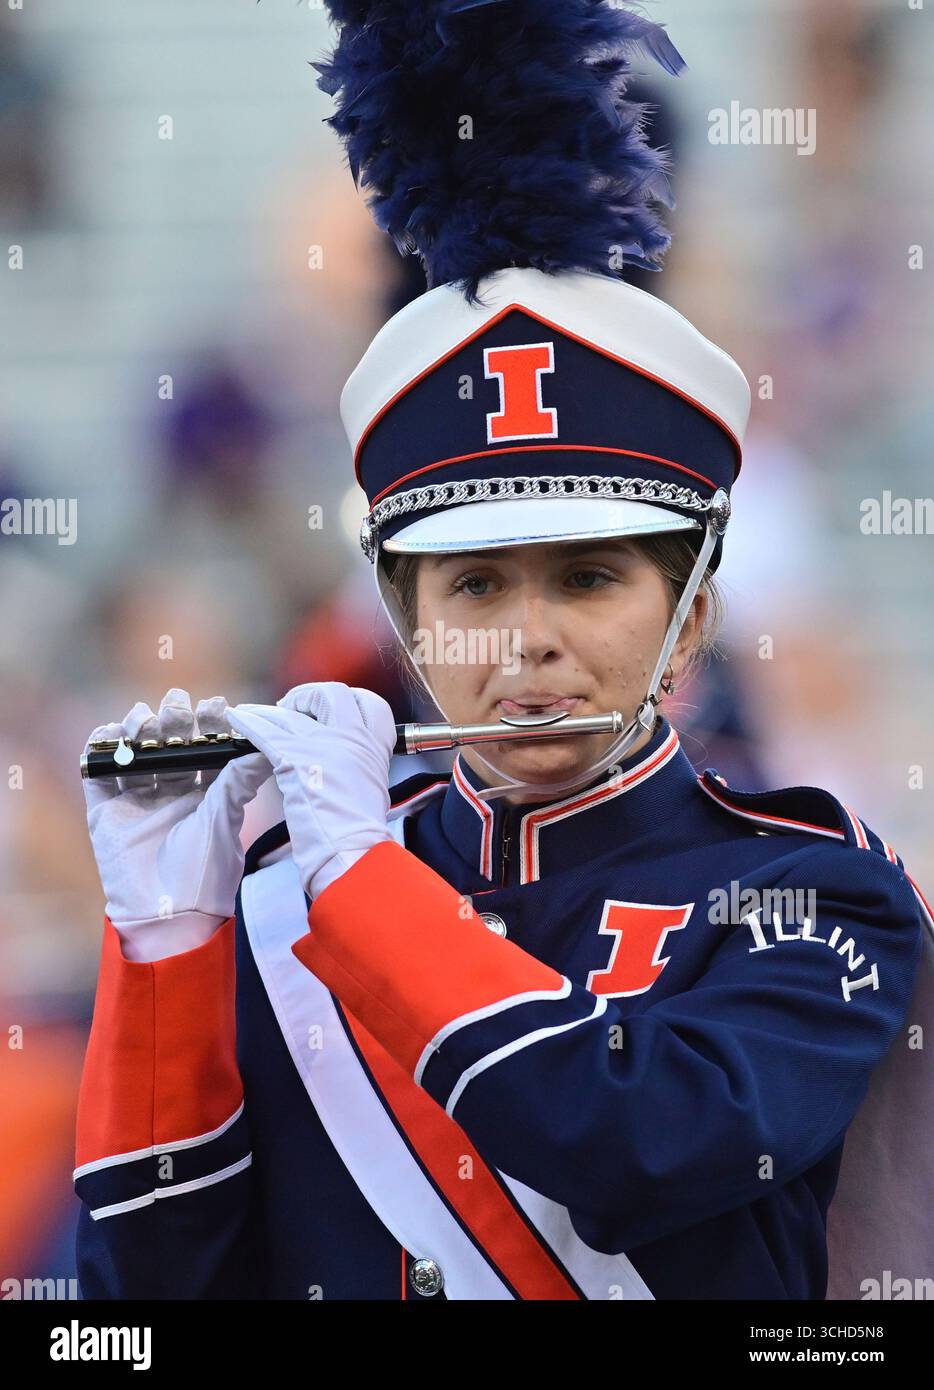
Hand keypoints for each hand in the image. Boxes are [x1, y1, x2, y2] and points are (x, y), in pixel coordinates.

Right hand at [83, 688, 272, 960]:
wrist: (168, 914)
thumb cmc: (205, 872)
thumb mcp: (226, 820)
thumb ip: (239, 781)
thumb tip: (264, 745)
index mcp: (204, 793)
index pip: (204, 748)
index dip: (208, 724)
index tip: (216, 706)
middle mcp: (170, 793)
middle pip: (169, 744)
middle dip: (173, 719)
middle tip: (179, 705)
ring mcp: (136, 801)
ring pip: (134, 752)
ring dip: (137, 728)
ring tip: (145, 720)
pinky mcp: (105, 813)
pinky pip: (97, 773)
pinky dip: (100, 749)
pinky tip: (111, 734)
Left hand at [224, 682, 395, 900]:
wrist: (352, 851)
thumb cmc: (362, 834)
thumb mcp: (373, 789)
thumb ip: (361, 767)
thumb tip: (346, 763)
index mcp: (376, 747)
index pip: (372, 705)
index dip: (352, 702)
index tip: (333, 709)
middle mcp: (354, 738)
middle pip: (334, 694)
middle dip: (310, 696)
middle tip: (294, 708)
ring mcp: (326, 745)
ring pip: (293, 713)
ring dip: (270, 711)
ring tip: (253, 711)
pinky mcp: (297, 759)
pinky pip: (268, 732)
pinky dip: (250, 724)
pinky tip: (238, 719)